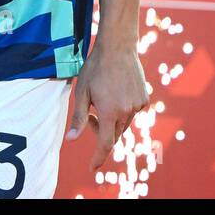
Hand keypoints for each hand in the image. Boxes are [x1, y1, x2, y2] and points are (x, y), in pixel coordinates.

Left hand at [65, 42, 149, 172]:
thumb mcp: (81, 92)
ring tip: (102, 100)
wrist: (118, 47)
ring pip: (123, 124)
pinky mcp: (144, 99)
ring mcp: (137, 105)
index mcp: (110, 112)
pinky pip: (132, 113)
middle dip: (101, 131)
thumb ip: (78, 118)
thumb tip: (70, 140)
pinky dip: (123, 110)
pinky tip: (116, 93)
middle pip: (114, 134)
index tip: (92, 167)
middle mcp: (126, 112)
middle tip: (90, 114)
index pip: (105, 144)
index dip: (98, 158)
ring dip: (112, 121)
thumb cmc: (95, 68)